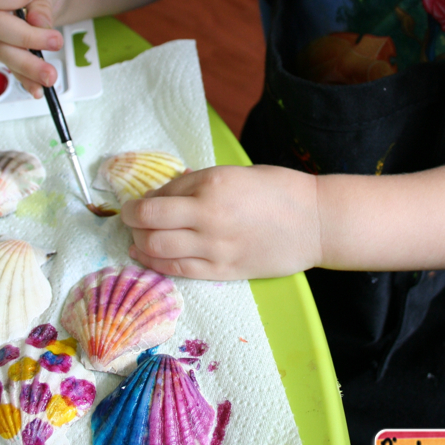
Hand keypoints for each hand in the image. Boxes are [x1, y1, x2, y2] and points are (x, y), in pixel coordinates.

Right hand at [0, 0, 66, 96]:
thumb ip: (40, 0)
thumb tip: (38, 22)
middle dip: (26, 38)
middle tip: (55, 42)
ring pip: (3, 51)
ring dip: (27, 66)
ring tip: (49, 76)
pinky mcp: (3, 50)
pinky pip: (12, 67)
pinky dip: (26, 80)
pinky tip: (37, 89)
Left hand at [121, 164, 320, 279]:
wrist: (315, 222)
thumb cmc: (278, 189)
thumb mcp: (233, 173)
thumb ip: (196, 183)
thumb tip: (161, 195)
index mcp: (211, 184)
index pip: (159, 195)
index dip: (140, 200)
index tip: (136, 201)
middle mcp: (208, 216)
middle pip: (149, 222)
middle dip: (131, 221)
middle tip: (129, 219)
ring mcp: (215, 247)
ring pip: (157, 248)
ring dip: (138, 242)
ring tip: (135, 238)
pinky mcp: (223, 270)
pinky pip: (178, 270)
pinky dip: (155, 263)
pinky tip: (145, 256)